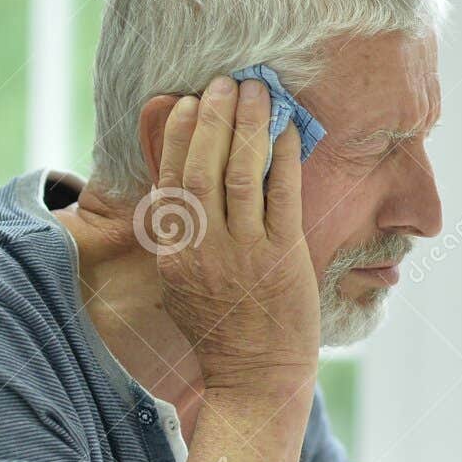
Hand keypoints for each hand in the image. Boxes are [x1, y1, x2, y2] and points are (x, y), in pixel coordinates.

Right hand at [148, 75, 320, 392]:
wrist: (257, 378)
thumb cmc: (220, 332)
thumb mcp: (179, 285)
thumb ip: (177, 238)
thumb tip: (174, 190)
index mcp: (174, 253)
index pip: (171, 180)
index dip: (180, 136)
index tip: (187, 103)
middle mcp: (204, 248)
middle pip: (202, 167)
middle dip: (213, 118)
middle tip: (224, 82)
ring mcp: (244, 252)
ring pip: (241, 174)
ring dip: (249, 127)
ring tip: (256, 93)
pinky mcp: (283, 258)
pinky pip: (283, 196)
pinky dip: (285, 158)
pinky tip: (290, 131)